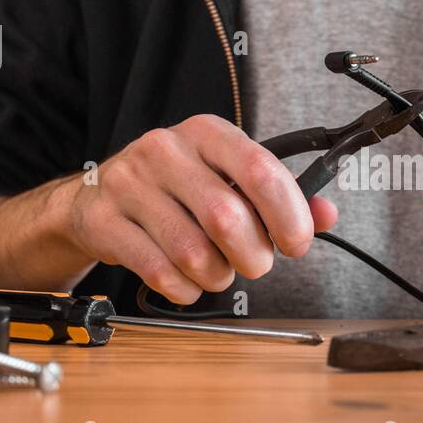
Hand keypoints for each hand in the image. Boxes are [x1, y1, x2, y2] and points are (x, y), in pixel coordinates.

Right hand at [58, 114, 337, 304]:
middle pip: (227, 218)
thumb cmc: (176, 189)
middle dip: (253, 256)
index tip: (297, 243)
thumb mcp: (227, 178)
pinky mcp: (104, 222)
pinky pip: (160, 273)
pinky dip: (185, 290)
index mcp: (206, 133)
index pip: (260, 170)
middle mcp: (165, 151)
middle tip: (255, 263)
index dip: (288, 215)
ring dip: (218, 277)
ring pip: (193, 253)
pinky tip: (187, 281)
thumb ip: (279, 195)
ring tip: (217, 271)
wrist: (96, 198)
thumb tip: (325, 216)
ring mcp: (129, 185)